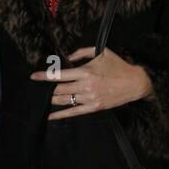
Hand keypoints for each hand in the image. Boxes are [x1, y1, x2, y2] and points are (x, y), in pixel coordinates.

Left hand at [30, 46, 152, 119]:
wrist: (135, 83)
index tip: (33, 77)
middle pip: (58, 90)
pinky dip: (60, 115)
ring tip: (47, 98)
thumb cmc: (118, 66)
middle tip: (43, 88)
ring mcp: (89, 98)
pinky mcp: (94, 107)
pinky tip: (51, 116)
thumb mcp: (101, 51)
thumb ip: (82, 52)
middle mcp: (85, 86)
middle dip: (49, 89)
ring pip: (63, 101)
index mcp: (85, 72)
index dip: (44, 76)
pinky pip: (73, 113)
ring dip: (53, 100)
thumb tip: (67, 57)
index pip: (59, 75)